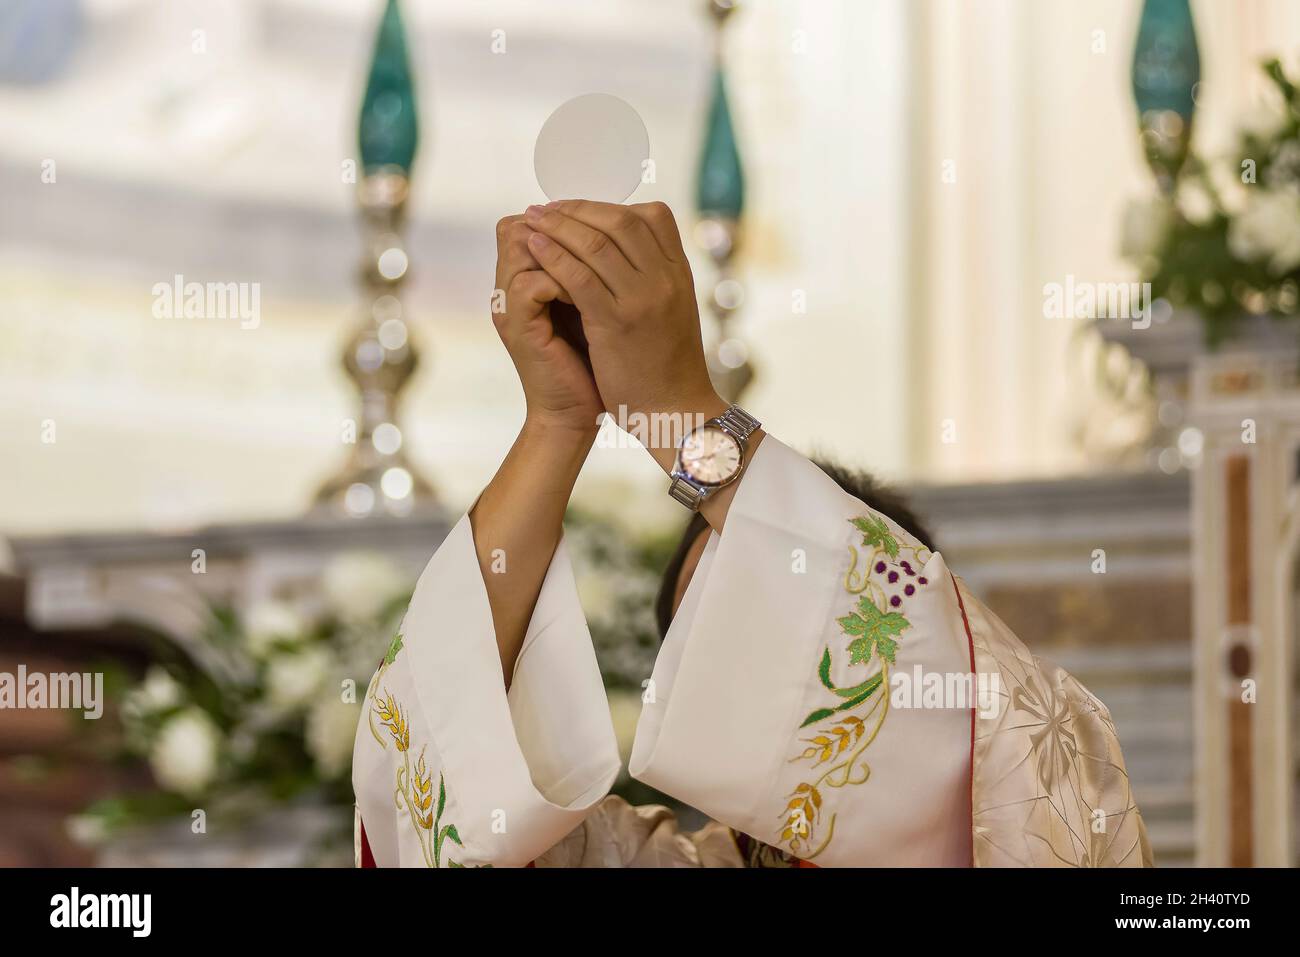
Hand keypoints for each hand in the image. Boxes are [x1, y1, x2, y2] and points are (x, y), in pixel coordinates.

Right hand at [492, 214, 603, 434]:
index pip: (527, 221)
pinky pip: (533, 283)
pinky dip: (567, 279)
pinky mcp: (517, 328)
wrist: (578, 414)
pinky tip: (597, 294)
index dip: (566, 216)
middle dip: (568, 228)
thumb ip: (593, 271)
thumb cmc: (592, 364)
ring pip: (523, 245)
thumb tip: (621, 229)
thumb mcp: (594, 307)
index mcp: (525, 277)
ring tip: (604, 266)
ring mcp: (509, 306)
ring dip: (569, 249)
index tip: (608, 229)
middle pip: (519, 225)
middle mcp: (509, 286)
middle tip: (609, 245)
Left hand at [522, 200, 726, 449]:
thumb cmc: (668, 367)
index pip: (652, 215)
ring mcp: (643, 298)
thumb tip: (623, 250)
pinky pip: (579, 277)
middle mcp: (666, 278)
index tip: (580, 209)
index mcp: (681, 273)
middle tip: (546, 208)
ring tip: (532, 219)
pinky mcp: (617, 322)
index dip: (609, 205)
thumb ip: (655, 278)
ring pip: (596, 242)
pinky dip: (553, 256)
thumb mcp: (674, 311)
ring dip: (557, 225)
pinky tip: (534, 248)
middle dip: (577, 208)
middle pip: (620, 219)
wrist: (676, 413)